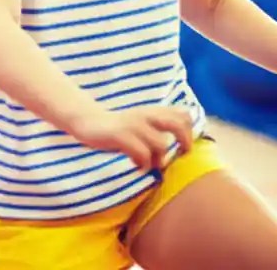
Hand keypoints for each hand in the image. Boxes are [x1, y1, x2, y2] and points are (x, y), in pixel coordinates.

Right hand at [67, 107, 194, 171]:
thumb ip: (158, 127)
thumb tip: (182, 143)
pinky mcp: (120, 134)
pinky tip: (136, 165)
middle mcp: (145, 115)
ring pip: (161, 144)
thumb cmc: (117, 128)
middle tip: (178, 156)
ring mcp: (133, 124)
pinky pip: (143, 154)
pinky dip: (143, 164)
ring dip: (158, 160)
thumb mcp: (140, 123)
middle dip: (184, 142)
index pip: (183, 115)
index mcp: (152, 112)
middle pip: (177, 124)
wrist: (87, 120)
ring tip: (148, 164)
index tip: (183, 147)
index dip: (189, 132)